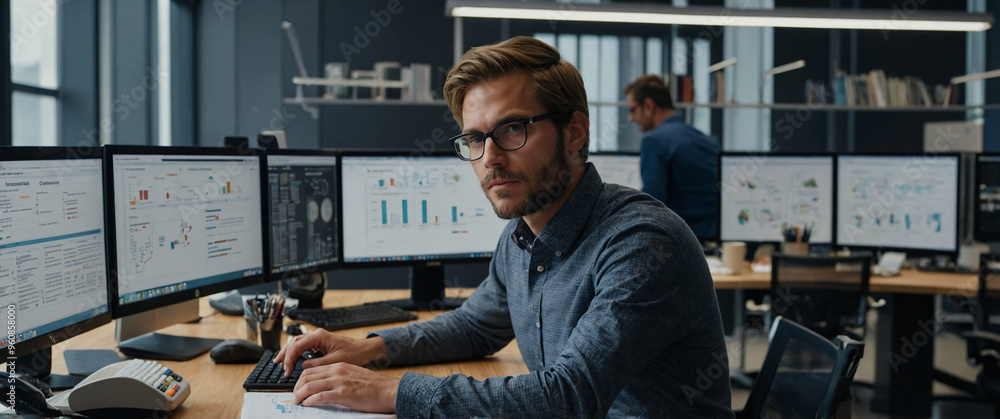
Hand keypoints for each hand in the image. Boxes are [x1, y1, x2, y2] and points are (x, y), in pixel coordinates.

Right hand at [273, 329, 387, 375]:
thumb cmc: (353, 353)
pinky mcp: (319, 344)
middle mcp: (316, 335)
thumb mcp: (335, 361)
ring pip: (297, 344)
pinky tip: (291, 360)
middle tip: (280, 366)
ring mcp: (317, 339)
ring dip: (288, 353)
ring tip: (280, 363)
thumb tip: (303, 367)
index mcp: (319, 336)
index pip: (297, 345)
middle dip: (286, 355)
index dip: (290, 358)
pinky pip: (303, 347)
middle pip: (294, 342)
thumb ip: (317, 364)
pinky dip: (296, 354)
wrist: (364, 350)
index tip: (288, 370)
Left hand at [293, 362, 398, 412]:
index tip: (298, 387)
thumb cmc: (373, 386)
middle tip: (294, 396)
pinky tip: (307, 404)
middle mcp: (337, 371)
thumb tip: (325, 386)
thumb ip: (339, 378)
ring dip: (300, 394)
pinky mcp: (343, 393)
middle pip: (307, 376)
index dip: (301, 379)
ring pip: (310, 385)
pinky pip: (320, 396)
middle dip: (297, 386)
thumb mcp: (353, 375)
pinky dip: (310, 401)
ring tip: (297, 401)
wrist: (387, 390)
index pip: (312, 369)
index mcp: (339, 366)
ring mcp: (340, 382)